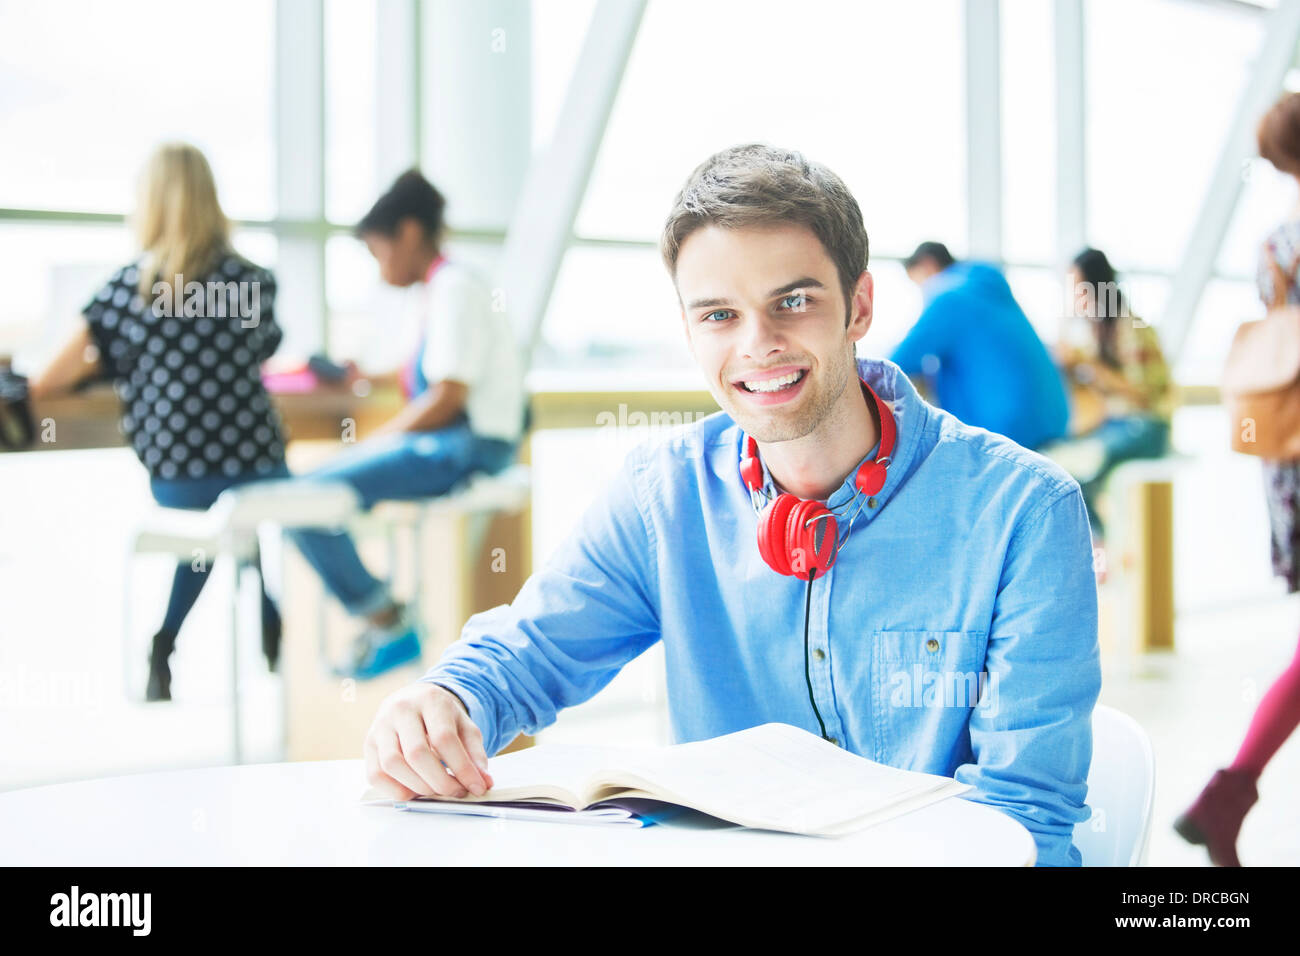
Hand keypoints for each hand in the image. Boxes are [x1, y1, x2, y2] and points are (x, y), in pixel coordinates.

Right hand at [364, 682, 494, 799]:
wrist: (415, 699)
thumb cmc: (442, 716)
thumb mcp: (465, 726)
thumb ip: (475, 754)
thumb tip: (483, 783)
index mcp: (430, 700)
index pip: (444, 739)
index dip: (461, 768)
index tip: (476, 787)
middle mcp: (400, 709)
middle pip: (417, 753)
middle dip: (440, 781)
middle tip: (455, 792)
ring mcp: (380, 726)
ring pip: (392, 764)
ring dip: (417, 787)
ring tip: (436, 791)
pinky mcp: (368, 743)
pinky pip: (375, 774)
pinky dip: (395, 790)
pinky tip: (414, 790)